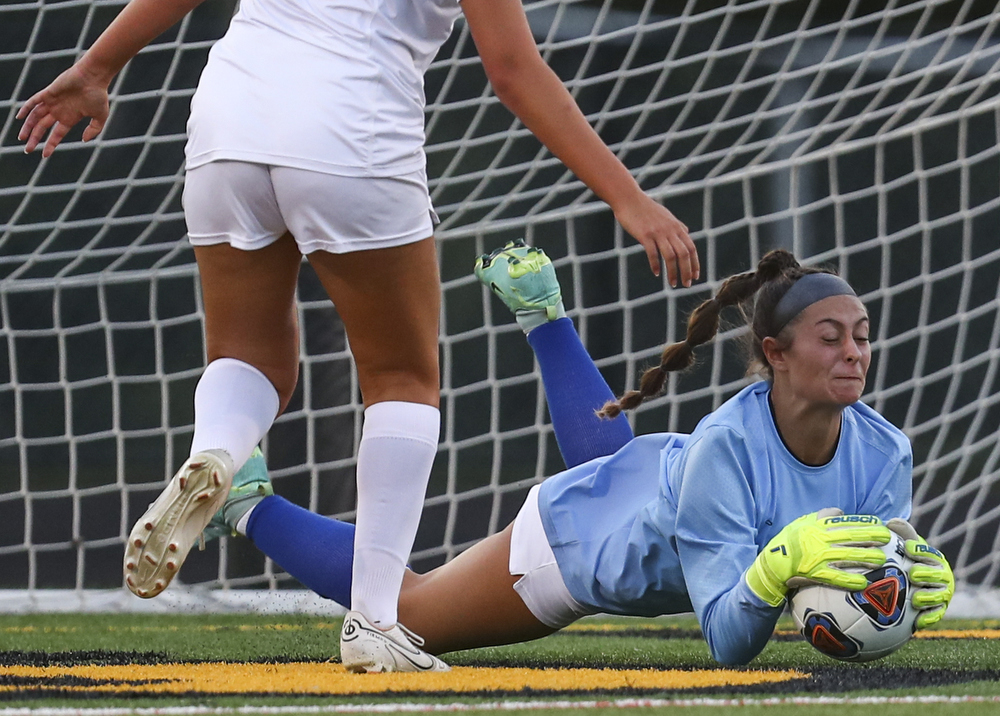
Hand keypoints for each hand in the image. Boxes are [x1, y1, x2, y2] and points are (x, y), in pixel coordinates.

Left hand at [17, 63, 109, 156]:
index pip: (56, 134)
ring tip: (21, 138)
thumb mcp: (101, 117)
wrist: (93, 77)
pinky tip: (19, 117)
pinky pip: (33, 101)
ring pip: (35, 117)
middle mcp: (59, 111)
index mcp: (70, 118)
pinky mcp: (49, 93)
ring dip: (28, 127)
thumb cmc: (99, 95)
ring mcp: (52, 102)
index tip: (44, 155)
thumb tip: (84, 140)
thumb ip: (94, 129)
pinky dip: (26, 109)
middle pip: (42, 127)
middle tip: (27, 150)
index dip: (50, 145)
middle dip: (35, 139)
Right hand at [612, 192, 698, 286]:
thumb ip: (677, 225)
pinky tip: (656, 273)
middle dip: (687, 271)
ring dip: (673, 272)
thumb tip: (686, 232)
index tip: (695, 276)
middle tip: (687, 285)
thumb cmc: (646, 208)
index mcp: (677, 227)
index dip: (695, 263)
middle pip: (684, 254)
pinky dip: (656, 264)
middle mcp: (670, 230)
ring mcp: (658, 232)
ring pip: (671, 256)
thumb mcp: (666, 215)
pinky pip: (653, 253)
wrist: (629, 199)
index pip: (691, 248)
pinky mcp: (645, 235)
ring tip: (673, 284)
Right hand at [745, 508, 890, 606]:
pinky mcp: (814, 573)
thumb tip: (841, 512)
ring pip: (846, 555)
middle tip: (887, 538)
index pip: (844, 522)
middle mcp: (819, 539)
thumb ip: (822, 516)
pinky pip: (834, 577)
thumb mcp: (803, 522)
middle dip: (869, 536)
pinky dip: (849, 580)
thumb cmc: (790, 541)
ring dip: (864, 557)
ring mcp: (817, 556)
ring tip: (882, 560)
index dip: (863, 523)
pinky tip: (863, 583)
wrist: (772, 562)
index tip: (879, 523)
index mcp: (818, 526)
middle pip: (849, 536)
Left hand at [886, 518, 954, 628]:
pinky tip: (917, 621)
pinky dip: (928, 618)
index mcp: (933, 559)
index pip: (930, 553)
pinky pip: (936, 615)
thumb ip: (900, 533)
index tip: (908, 548)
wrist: (908, 584)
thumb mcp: (902, 545)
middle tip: (913, 573)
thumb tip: (893, 522)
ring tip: (916, 598)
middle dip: (927, 574)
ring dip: (929, 597)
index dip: (921, 551)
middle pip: (938, 575)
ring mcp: (941, 593)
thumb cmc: (904, 560)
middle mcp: (941, 576)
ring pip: (939, 596)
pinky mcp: (938, 610)